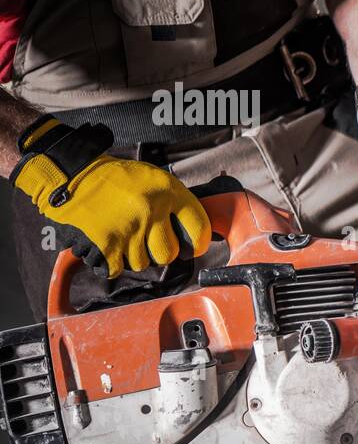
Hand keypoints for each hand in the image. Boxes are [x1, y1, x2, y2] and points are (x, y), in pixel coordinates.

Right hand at [18, 152, 210, 278]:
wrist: (73, 174)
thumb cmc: (115, 178)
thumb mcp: (153, 178)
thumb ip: (172, 201)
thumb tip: (190, 231)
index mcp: (168, 192)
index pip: (199, 226)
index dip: (199, 243)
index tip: (194, 248)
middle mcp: (152, 211)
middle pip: (169, 253)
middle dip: (161, 253)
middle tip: (150, 244)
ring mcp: (129, 230)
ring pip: (143, 263)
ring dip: (134, 256)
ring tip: (124, 239)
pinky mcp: (106, 244)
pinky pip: (118, 269)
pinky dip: (113, 263)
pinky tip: (109, 247)